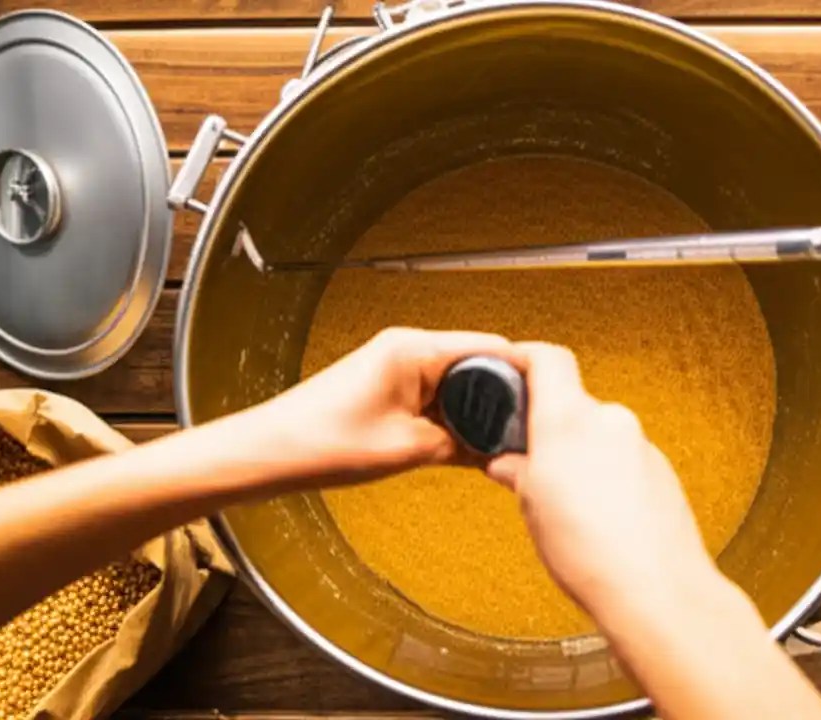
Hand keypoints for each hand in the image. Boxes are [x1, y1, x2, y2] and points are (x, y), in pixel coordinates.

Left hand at [246, 327, 520, 484]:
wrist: (271, 452)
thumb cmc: (321, 443)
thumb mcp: (409, 450)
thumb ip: (462, 445)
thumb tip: (500, 449)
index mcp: (414, 349)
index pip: (490, 347)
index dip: (523, 373)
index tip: (549, 398)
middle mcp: (408, 347)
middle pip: (478, 362)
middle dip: (503, 394)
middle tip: (530, 428)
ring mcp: (398, 364)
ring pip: (459, 381)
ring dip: (477, 407)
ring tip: (500, 438)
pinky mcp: (390, 384)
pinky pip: (437, 394)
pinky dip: (453, 414)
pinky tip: (464, 440)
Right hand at [487, 343, 717, 616]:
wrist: (654, 590)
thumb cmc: (592, 552)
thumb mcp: (532, 507)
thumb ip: (519, 471)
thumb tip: (509, 464)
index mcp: (569, 419)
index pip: (547, 359)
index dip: (524, 357)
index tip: (509, 366)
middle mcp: (610, 421)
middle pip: (572, 403)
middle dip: (548, 430)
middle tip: (528, 465)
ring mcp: (641, 445)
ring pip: (598, 435)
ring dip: (578, 458)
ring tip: (563, 506)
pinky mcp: (661, 472)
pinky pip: (622, 461)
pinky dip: (605, 478)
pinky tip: (596, 517)